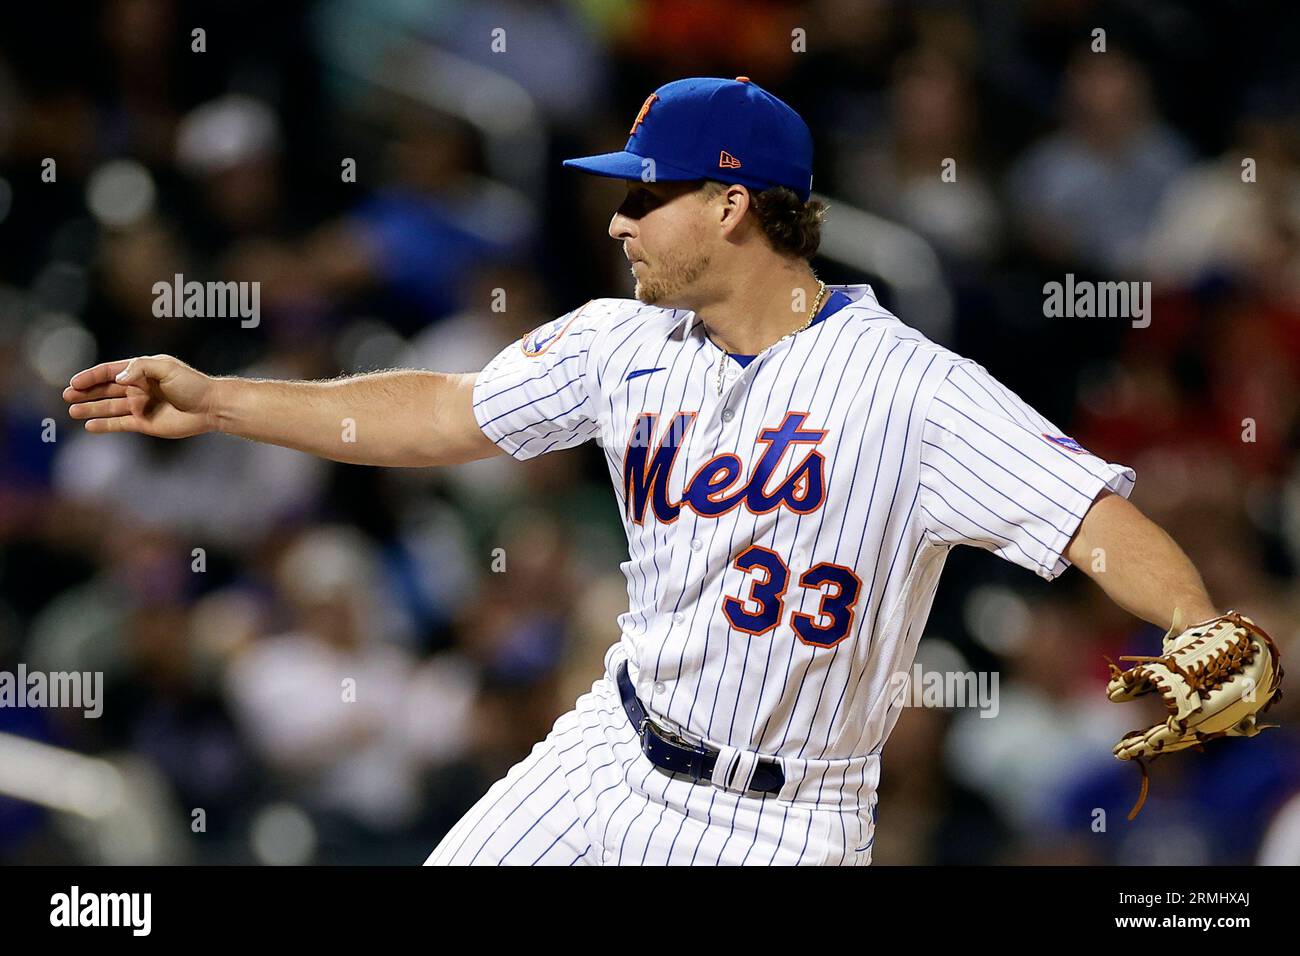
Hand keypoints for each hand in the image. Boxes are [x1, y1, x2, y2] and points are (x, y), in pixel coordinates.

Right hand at [63, 354, 221, 438]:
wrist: (210, 407)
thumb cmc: (192, 384)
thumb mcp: (166, 368)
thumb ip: (140, 369)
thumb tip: (117, 379)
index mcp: (142, 371)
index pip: (110, 372)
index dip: (91, 376)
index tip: (73, 382)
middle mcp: (138, 388)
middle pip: (105, 389)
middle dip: (85, 392)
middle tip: (66, 396)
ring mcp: (140, 406)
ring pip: (109, 407)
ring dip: (90, 408)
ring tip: (72, 411)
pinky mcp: (145, 423)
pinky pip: (119, 423)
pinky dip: (104, 425)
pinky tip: (89, 425)